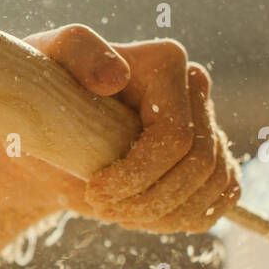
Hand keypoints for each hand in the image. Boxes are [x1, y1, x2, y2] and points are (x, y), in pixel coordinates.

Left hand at [21, 25, 239, 232]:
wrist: (51, 134)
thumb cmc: (47, 93)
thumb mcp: (46, 62)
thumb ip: (76, 51)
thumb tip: (116, 77)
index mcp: (167, 64)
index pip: (174, 136)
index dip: (138, 175)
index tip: (95, 192)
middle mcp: (195, 91)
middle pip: (199, 165)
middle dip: (150, 200)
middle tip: (102, 207)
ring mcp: (208, 125)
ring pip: (214, 185)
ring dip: (164, 214)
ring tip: (117, 213)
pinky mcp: (210, 158)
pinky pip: (222, 196)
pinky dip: (185, 217)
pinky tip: (142, 216)